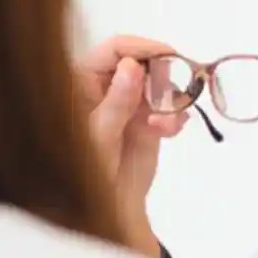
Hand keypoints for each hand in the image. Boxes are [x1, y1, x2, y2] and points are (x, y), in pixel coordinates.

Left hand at [78, 36, 188, 243]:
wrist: (105, 208)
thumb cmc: (86, 172)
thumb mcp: (99, 136)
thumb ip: (116, 101)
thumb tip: (132, 65)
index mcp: (82, 81)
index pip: (114, 49)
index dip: (142, 48)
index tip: (170, 58)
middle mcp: (106, 86)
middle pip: (143, 61)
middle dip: (162, 78)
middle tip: (171, 98)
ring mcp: (128, 101)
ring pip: (161, 83)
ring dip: (170, 100)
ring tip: (166, 125)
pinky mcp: (147, 119)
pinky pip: (169, 105)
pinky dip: (174, 115)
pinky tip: (169, 130)